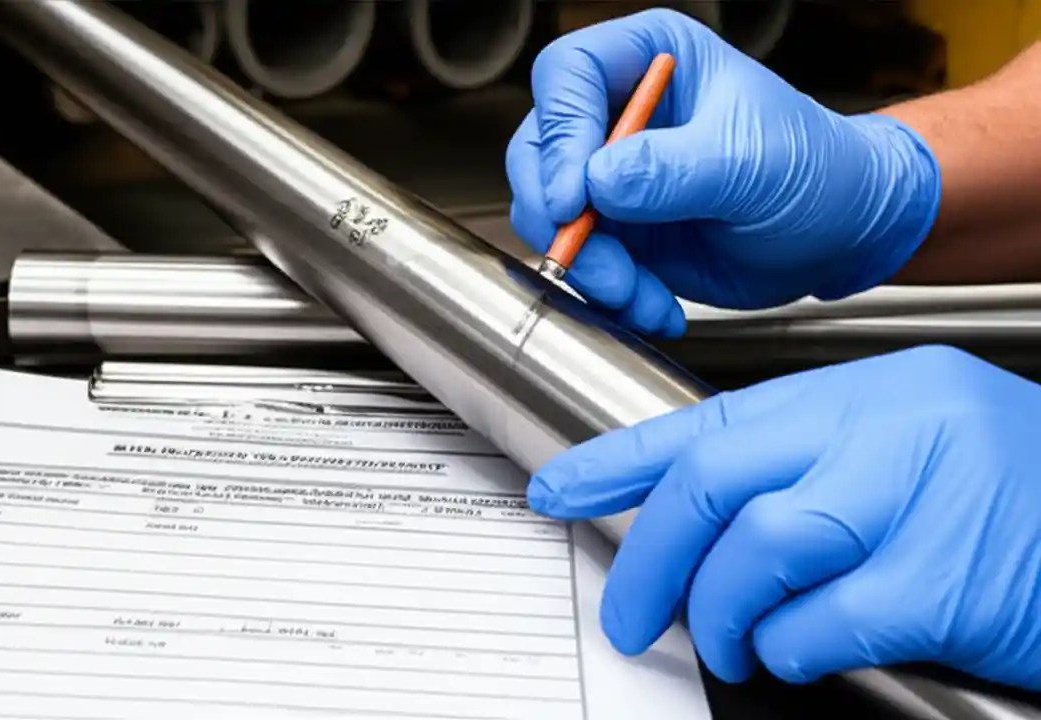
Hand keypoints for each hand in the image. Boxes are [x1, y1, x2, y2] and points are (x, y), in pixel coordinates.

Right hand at [507, 9, 941, 335]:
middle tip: (599, 261)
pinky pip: (581, 260)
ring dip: (589, 266)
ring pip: (550, 215)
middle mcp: (618, 110)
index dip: (560, 136)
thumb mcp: (751, 163)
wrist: (841, 233)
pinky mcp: (616, 227)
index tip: (577, 197)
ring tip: (640, 292)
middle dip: (562, 218)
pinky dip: (610, 291)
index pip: (569, 76)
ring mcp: (610, 172)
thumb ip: (672, 168)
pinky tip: (655, 303)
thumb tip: (600, 182)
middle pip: (539, 151)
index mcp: (649, 59)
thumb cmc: (816, 170)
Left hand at [527, 345, 1040, 688]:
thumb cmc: (1015, 506)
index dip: (620, 460)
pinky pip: (821, 622)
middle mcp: (888, 427)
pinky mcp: (945, 580)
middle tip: (629, 613)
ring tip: (729, 643)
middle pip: (715, 479)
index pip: (711, 418)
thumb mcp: (908, 454)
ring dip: (721, 612)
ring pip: (758, 548)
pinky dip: (789, 650)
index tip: (559, 490)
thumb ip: (810, 471)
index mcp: (867, 393)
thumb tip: (703, 527)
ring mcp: (920, 497)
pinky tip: (797, 656)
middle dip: (650, 555)